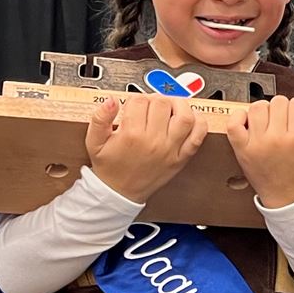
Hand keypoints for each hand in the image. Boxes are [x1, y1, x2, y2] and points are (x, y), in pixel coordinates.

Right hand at [85, 95, 208, 203]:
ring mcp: (170, 150)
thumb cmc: (109, 167)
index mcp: (131, 135)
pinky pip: (198, 136)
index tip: (132, 106)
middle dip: (154, 99)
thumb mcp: (94, 142)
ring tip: (169, 107)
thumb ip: (100, 118)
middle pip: (162, 104)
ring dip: (179, 105)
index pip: (139, 101)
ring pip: (185, 116)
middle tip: (149, 107)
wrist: (119, 193)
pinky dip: (199, 122)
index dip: (135, 99)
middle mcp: (153, 141)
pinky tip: (189, 119)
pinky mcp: (181, 158)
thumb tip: (111, 100)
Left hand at [227, 96, 293, 208]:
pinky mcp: (242, 149)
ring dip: (264, 112)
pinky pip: (234, 123)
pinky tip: (248, 123)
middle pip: (277, 102)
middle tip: (285, 123)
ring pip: (257, 108)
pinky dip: (238, 117)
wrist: (289, 202)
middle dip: (283, 110)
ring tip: (269, 124)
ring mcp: (257, 143)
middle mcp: (276, 139)